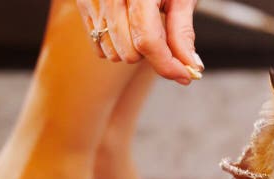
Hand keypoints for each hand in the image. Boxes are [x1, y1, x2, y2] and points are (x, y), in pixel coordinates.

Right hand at [76, 0, 202, 84]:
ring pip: (111, 52)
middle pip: (129, 52)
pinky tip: (129, 26)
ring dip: (134, 50)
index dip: (169, 65)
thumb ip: (183, 33)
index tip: (186, 76)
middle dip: (153, 55)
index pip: (148, 41)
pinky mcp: (83, 1)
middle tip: (168, 39)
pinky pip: (97, 41)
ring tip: (148, 27)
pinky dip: (116, 43)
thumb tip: (191, 67)